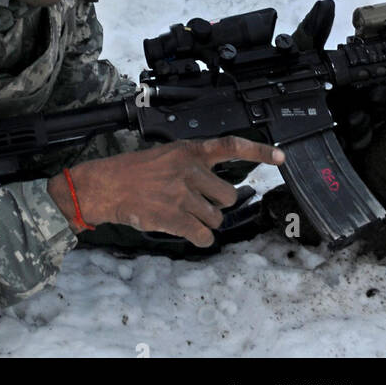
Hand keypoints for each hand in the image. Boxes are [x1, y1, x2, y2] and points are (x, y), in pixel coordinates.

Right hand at [49, 136, 283, 246]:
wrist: (105, 186)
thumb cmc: (132, 172)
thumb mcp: (164, 155)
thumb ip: (191, 165)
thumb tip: (215, 187)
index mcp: (188, 151)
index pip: (230, 146)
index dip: (258, 151)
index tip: (280, 156)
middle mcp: (189, 170)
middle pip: (228, 196)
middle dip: (216, 205)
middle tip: (196, 204)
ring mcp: (183, 194)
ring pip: (215, 218)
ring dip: (204, 222)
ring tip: (182, 215)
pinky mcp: (175, 217)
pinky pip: (203, 236)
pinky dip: (199, 238)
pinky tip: (186, 231)